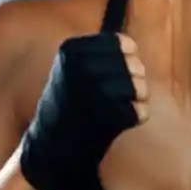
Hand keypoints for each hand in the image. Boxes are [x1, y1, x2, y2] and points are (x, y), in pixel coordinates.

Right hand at [18, 33, 148, 189]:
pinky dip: (136, 117)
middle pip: (135, 65)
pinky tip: (118, 123)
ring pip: (140, 87)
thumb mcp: (74, 68)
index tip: (115, 72)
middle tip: (119, 93)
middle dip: (136, 79)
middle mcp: (80, 67)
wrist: (49, 146)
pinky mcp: (107, 117)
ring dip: (138, 99)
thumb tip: (131, 44)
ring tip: (118, 107)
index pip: (125, 44)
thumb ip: (102, 53)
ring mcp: (93, 92)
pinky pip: (141, 111)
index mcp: (71, 50)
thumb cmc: (68, 102)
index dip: (128, 58)